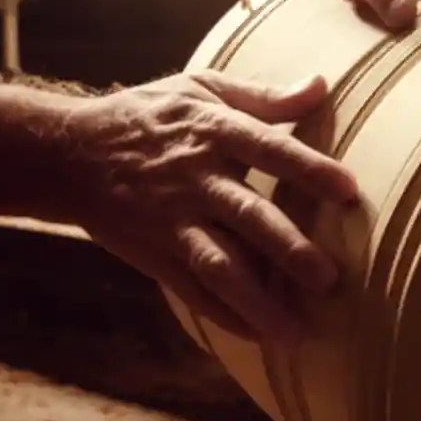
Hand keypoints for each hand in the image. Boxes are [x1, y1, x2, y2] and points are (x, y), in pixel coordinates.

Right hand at [55, 71, 357, 346]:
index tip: (350, 190)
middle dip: (289, 249)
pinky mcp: (155, 253)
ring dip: (257, 301)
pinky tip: (259, 336)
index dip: (310, 169)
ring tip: (297, 333)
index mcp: (213, 131)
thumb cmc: (149, 116)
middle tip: (330, 279)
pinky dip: (224, 316)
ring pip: (219, 265)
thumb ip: (264, 95)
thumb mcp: (202, 90)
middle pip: (248, 215)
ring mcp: (173, 221)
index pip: (270, 149)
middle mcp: (195, 179)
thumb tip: (321, 83)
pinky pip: (192, 290)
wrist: (70, 153)